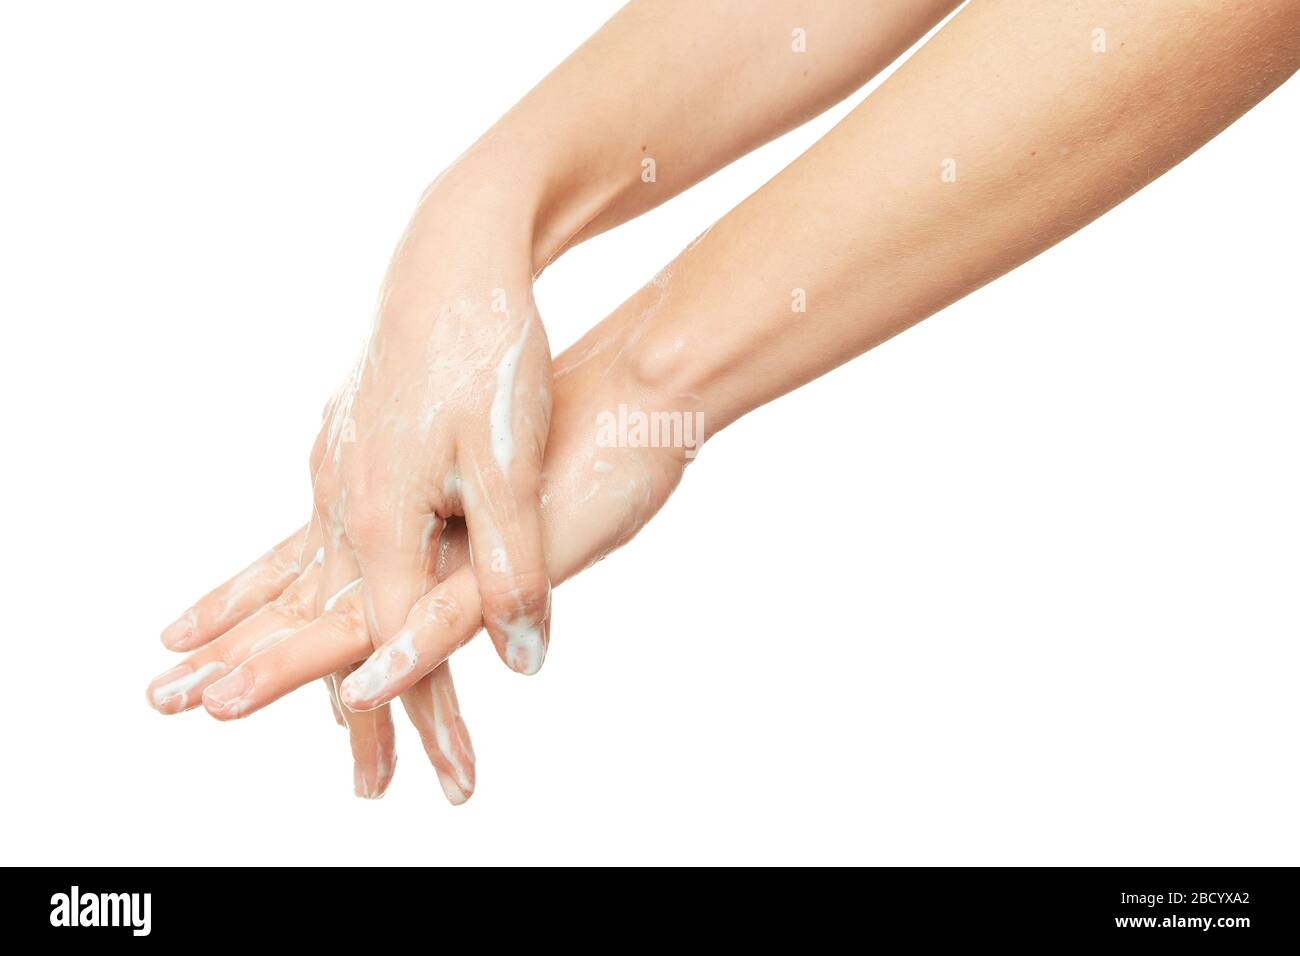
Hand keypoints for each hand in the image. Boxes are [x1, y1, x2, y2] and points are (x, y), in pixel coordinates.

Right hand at [149, 319, 690, 748]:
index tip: (424, 775)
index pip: (387, 645)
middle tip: (304, 758)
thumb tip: (526, 658)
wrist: (458, 253)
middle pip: (327, 621)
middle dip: (317, 693)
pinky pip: (319, 528)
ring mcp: (338, 463)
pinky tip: (294, 576)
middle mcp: (340, 497)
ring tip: (207, 665)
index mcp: (376, 517)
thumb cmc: (489, 355)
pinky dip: (296, 572)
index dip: (411, 716)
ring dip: (274, 631)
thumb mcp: (513, 467)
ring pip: (309, 574)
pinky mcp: (351, 437)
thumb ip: (514, 569)